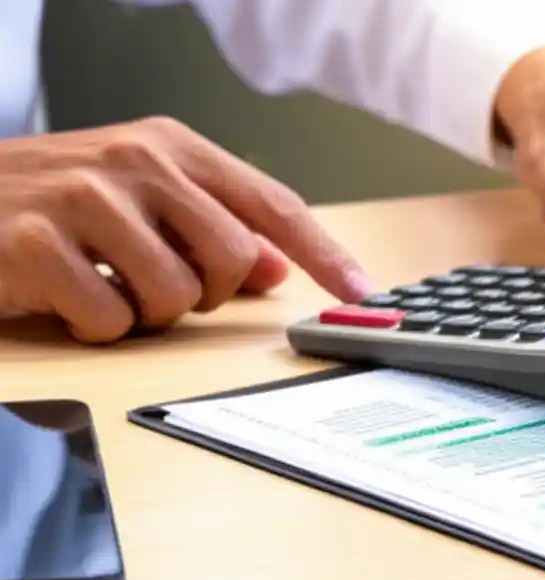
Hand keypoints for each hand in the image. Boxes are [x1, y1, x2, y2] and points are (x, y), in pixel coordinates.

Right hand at [0, 117, 372, 342]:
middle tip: (157, 284)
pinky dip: (95, 327)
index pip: (271, 203)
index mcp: (170, 145)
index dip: (323, 252)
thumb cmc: (53, 203)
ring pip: (176, 296)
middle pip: (232, 259)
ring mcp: (86, 197)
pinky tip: (65, 298)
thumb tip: (275, 269)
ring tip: (105, 285)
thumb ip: (211, 227)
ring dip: (146, 314)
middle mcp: (136, 159)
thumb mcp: (138, 200)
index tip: (362, 292)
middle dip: (204, 294)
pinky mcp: (40, 243)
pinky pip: (112, 321)